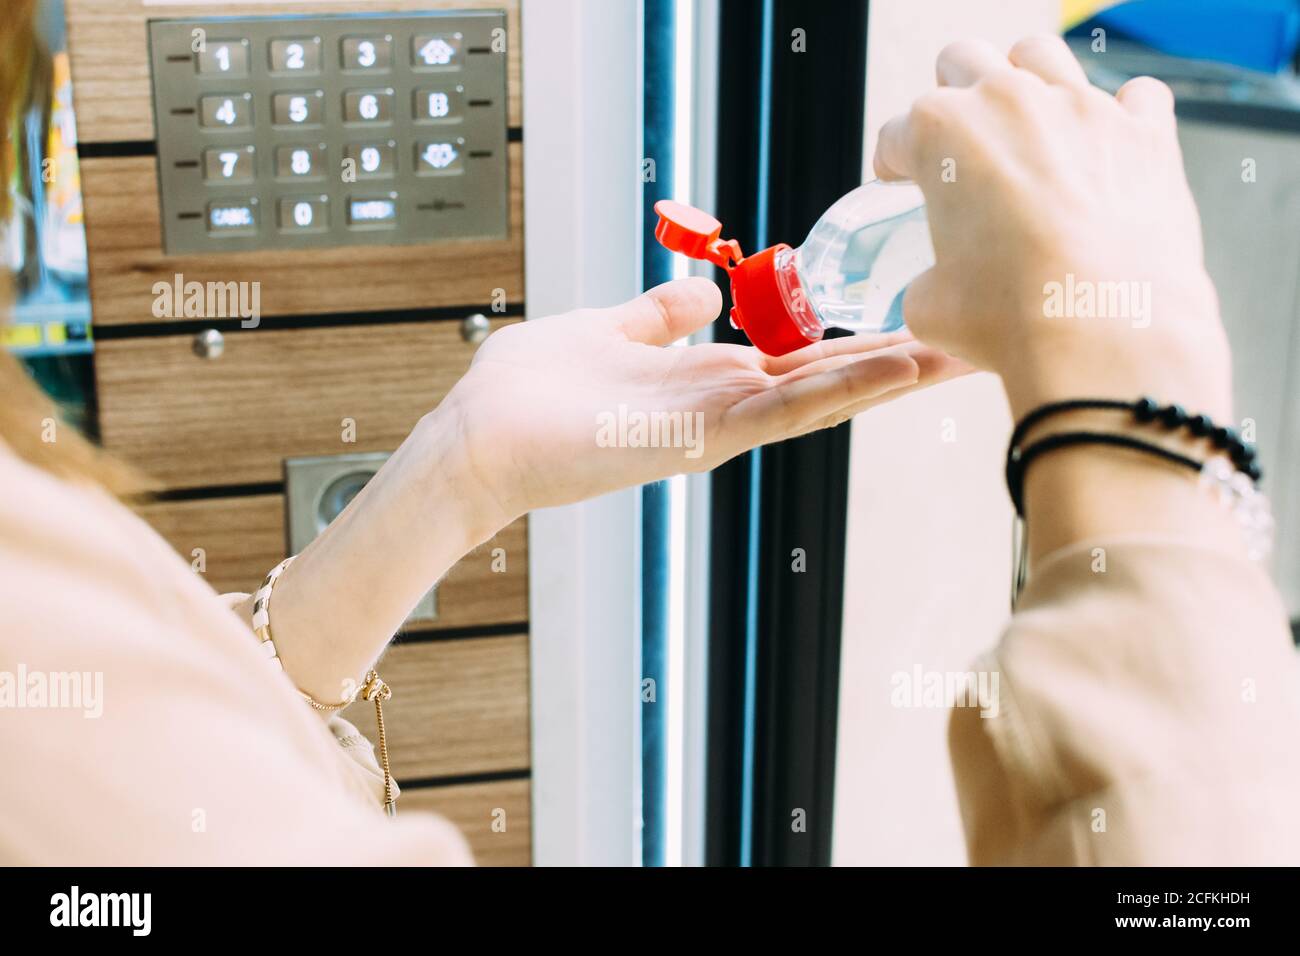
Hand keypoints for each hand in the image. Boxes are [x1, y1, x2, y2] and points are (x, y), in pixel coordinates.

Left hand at [440, 277, 966, 523]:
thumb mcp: (606, 329)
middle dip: (896, 362)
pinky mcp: (700, 437)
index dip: (857, 342)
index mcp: (705, 379)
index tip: (915, 323)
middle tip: (973, 345)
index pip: (797, 358)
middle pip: (825, 378)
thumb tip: (702, 294)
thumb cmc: (531, 389)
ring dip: (889, 376)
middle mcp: (722, 404)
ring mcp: (716, 424)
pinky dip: (840, 390)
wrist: (481, 437)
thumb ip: (658, 316)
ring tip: (959, 354)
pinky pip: (782, 410)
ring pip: (821, 395)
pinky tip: (894, 371)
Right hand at [874, 35, 1230, 420]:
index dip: (893, 160)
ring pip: (1041, 54)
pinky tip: (1108, 150)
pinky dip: (1121, 118)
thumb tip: (940, 285)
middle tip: (958, 139)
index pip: (898, 132)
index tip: (900, 178)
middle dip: (952, 94)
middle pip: (963, 61)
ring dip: (1026, 82)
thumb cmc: (1013, 318)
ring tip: (1027, 126)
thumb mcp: (931, 306)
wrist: (1104, 334)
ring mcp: (1083, 109)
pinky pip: (1136, 97)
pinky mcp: (1144, 134)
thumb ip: (927, 278)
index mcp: (942, 135)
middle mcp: (1009, 103)